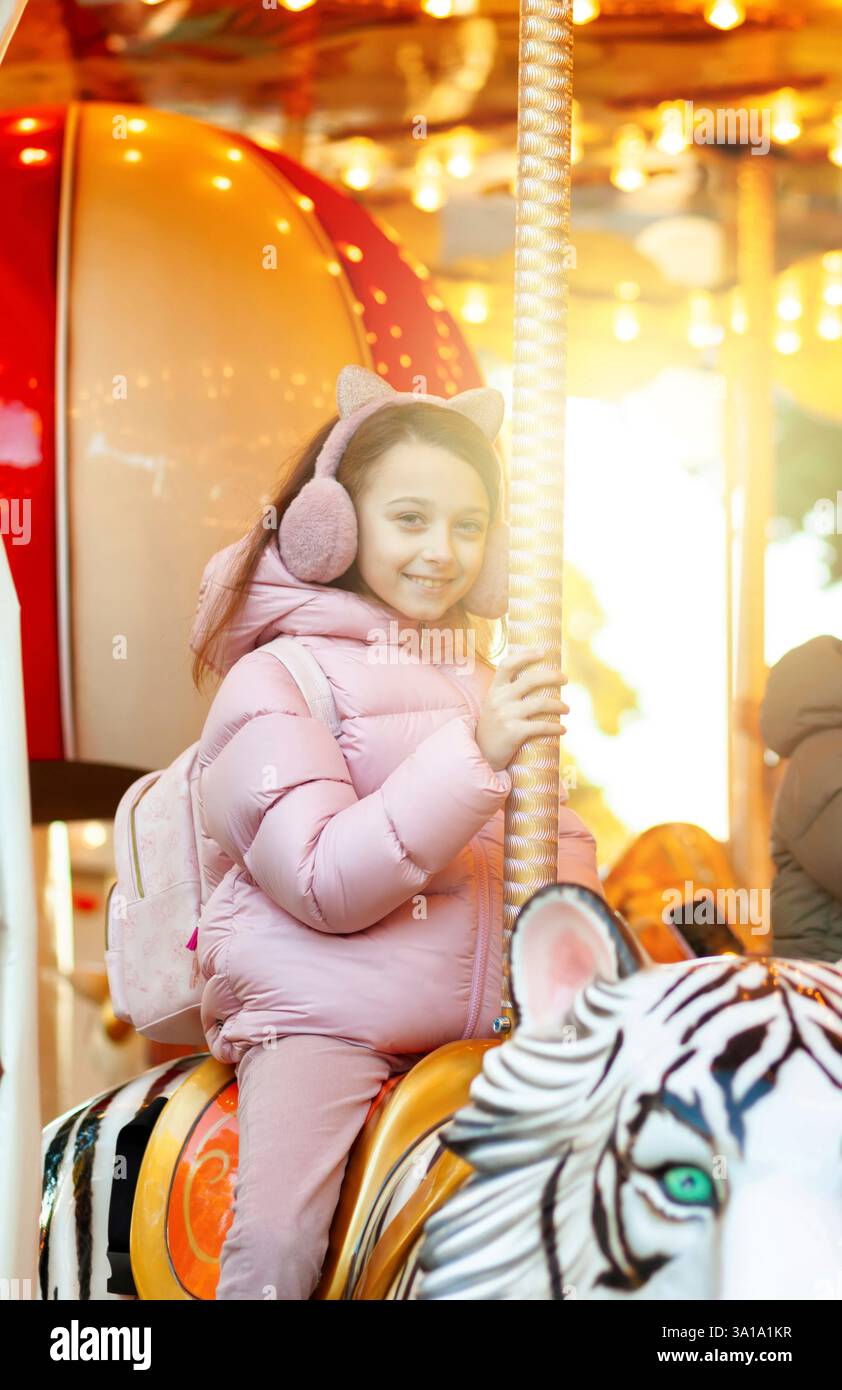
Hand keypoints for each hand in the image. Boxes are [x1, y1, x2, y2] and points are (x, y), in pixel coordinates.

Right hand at [475, 646, 569, 772]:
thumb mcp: (495, 705)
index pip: (507, 664)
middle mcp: (499, 699)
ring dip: (559, 705)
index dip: (525, 655)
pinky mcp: (513, 733)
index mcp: (495, 690)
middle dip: (553, 677)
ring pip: (540, 703)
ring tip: (566, 709)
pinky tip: (562, 730)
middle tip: (565, 679)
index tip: (543, 652)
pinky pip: (541, 726)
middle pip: (531, 680)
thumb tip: (539, 680)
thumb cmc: (494, 727)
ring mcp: (506, 716)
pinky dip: (556, 728)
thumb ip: (510, 692)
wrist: (482, 754)